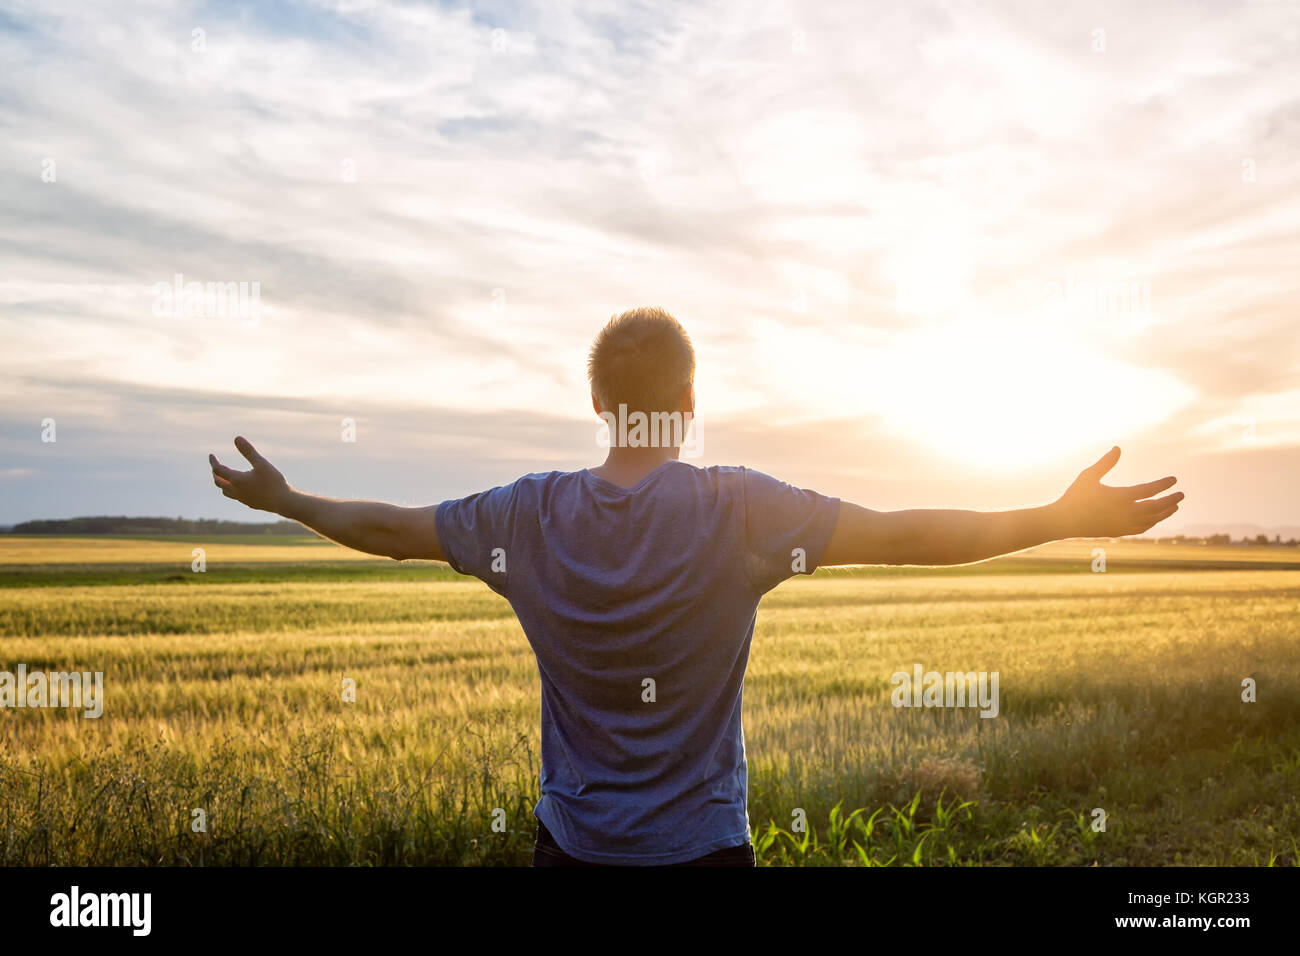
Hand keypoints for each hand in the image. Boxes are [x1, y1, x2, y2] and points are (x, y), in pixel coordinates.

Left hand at [209, 436, 292, 513]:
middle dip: (215, 472)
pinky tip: (239, 487)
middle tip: (215, 464)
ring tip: (224, 476)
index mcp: (236, 480)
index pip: (218, 470)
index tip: (211, 455)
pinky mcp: (249, 503)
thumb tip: (237, 438)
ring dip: (221, 482)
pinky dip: (231, 489)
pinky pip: (234, 496)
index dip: (213, 462)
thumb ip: (248, 451)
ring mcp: (242, 498)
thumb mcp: (262, 463)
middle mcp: (236, 490)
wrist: (284, 502)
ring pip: (225, 491)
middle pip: (218, 481)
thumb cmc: (274, 482)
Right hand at [1053, 446, 1182, 537]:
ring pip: (1151, 520)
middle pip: (1156, 507)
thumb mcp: (1089, 475)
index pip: (1149, 490)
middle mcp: (1126, 513)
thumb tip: (1118, 448)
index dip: (1163, 484)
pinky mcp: (1119, 532)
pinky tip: (1154, 518)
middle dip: (1170, 500)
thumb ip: (1105, 463)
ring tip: (1174, 507)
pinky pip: (1141, 528)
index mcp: (1120, 497)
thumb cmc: (1075, 496)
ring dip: (1164, 513)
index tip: (1174, 479)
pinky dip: (1151, 523)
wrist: (1064, 522)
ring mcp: (1123, 524)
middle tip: (1181, 495)